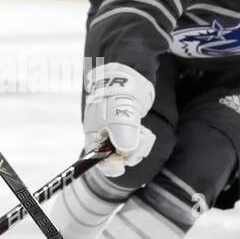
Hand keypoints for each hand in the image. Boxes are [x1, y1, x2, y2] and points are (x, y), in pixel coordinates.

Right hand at [83, 62, 155, 176]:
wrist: (130, 72)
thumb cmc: (120, 90)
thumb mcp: (121, 111)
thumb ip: (123, 131)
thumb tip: (125, 150)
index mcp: (93, 133)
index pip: (97, 159)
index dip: (109, 166)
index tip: (122, 165)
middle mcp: (103, 136)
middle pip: (115, 158)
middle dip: (130, 154)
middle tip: (140, 140)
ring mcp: (116, 133)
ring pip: (128, 153)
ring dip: (139, 147)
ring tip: (144, 134)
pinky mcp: (128, 129)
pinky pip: (135, 144)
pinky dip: (142, 141)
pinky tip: (146, 133)